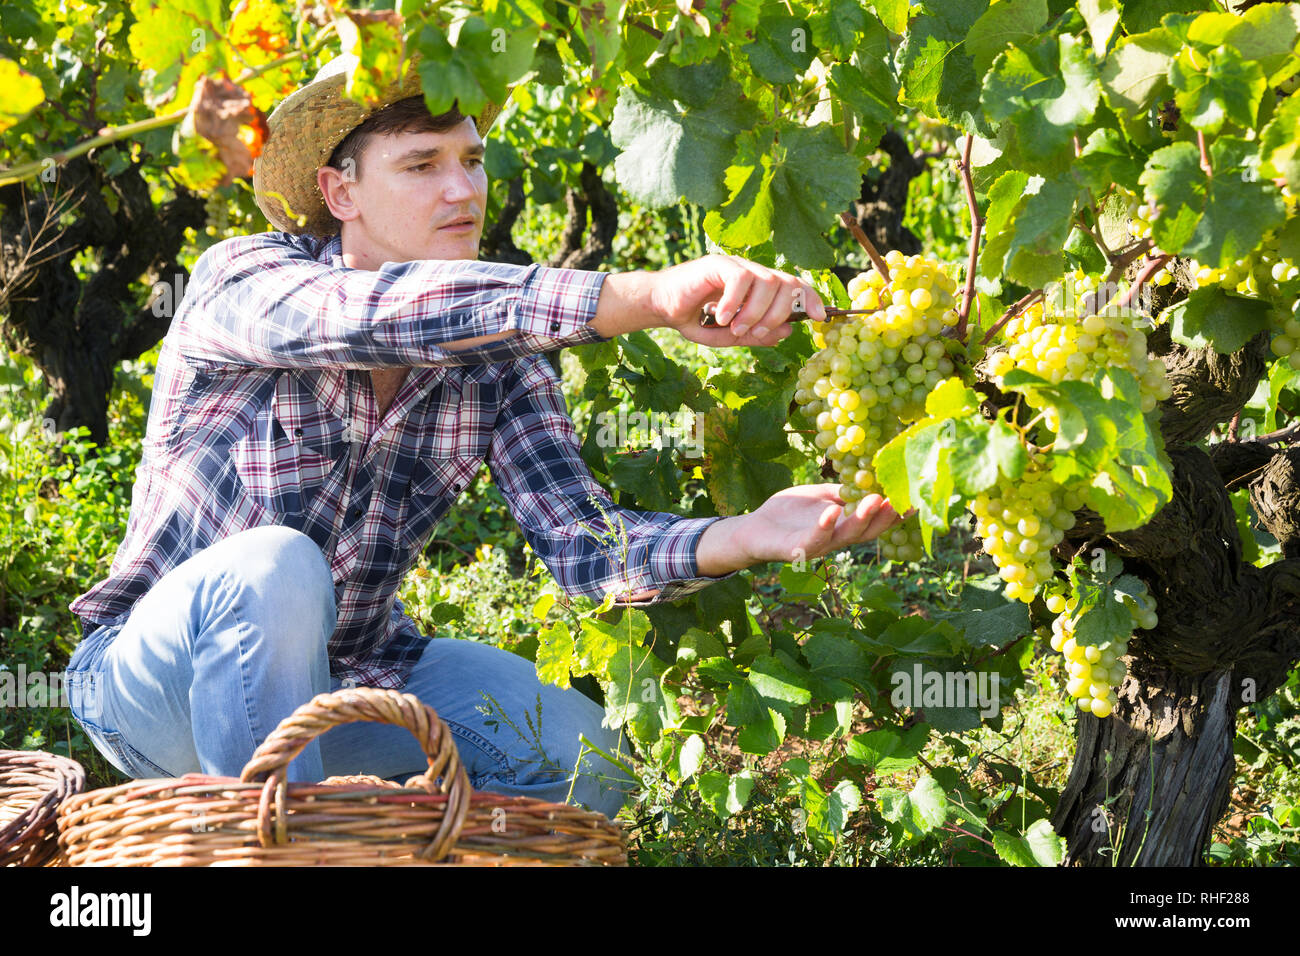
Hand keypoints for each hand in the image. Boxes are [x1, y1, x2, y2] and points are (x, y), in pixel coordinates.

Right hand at [652, 254, 826, 346]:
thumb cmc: (696, 320)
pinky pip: (740, 279)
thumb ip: (758, 335)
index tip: (819, 318)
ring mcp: (736, 266)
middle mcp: (753, 273)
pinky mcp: (717, 264)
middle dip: (778, 314)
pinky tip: (720, 316)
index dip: (811, 299)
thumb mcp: (730, 336)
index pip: (795, 286)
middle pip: (786, 284)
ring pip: (767, 282)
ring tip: (735, 327)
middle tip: (756, 331)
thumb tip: (788, 332)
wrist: (662, 306)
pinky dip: (734, 302)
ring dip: (756, 311)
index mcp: (760, 289)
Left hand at [696, 485, 902, 576]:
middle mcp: (836, 540)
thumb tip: (868, 479)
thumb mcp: (820, 497)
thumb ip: (842, 493)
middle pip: (868, 532)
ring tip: (875, 499)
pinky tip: (832, 511)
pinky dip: (823, 527)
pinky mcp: (795, 550)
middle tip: (902, 499)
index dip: (895, 514)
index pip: (875, 522)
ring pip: (846, 537)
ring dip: (862, 519)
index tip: (915, 499)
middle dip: (887, 517)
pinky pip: (812, 540)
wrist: (753, 529)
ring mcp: (817, 546)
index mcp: (844, 527)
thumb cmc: (789, 513)